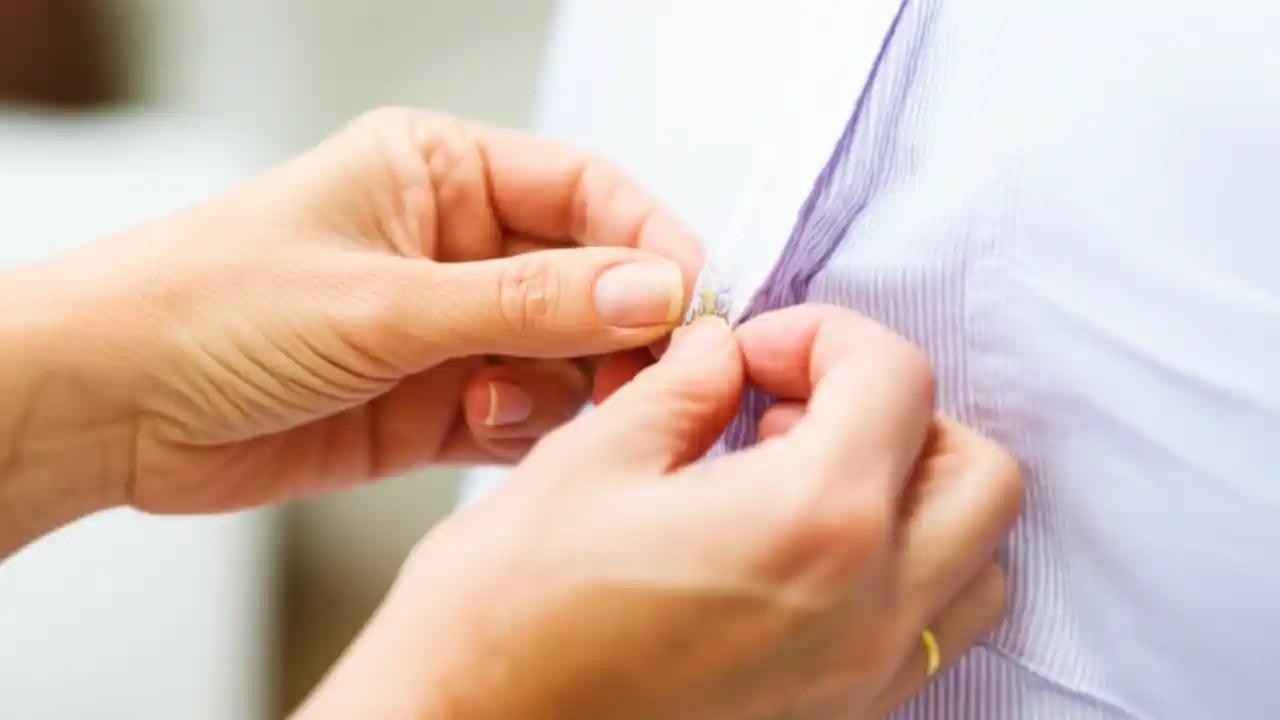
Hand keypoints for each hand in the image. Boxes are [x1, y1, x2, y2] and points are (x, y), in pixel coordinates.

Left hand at [0, 107, 700, 540]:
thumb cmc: (213, 306)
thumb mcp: (385, 298)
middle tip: (646, 372)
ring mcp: (450, 327)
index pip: (584, 187)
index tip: (693, 294)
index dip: (646, 237)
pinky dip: (525, 426)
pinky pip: (523, 412)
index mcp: (441, 173)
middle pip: (589, 276)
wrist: (110, 407)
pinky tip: (480, 424)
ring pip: (565, 353)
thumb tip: (654, 290)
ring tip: (508, 400)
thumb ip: (529, 302)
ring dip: (565, 383)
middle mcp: (456, 245)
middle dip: (619, 325)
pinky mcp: (436, 401)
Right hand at [298, 306, 1022, 718]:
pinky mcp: (836, 719)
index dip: (826, 335)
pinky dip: (899, 568)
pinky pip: (928, 631)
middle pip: (979, 473)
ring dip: (914, 495)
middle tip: (793, 404)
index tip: (756, 350)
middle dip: (897, 409)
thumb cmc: (503, 618)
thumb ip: (685, 387)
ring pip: (976, 562)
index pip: (899, 380)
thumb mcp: (590, 461)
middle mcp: (866, 612)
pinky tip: (797, 550)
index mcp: (810, 523)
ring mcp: (860, 680)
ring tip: (804, 477)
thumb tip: (725, 354)